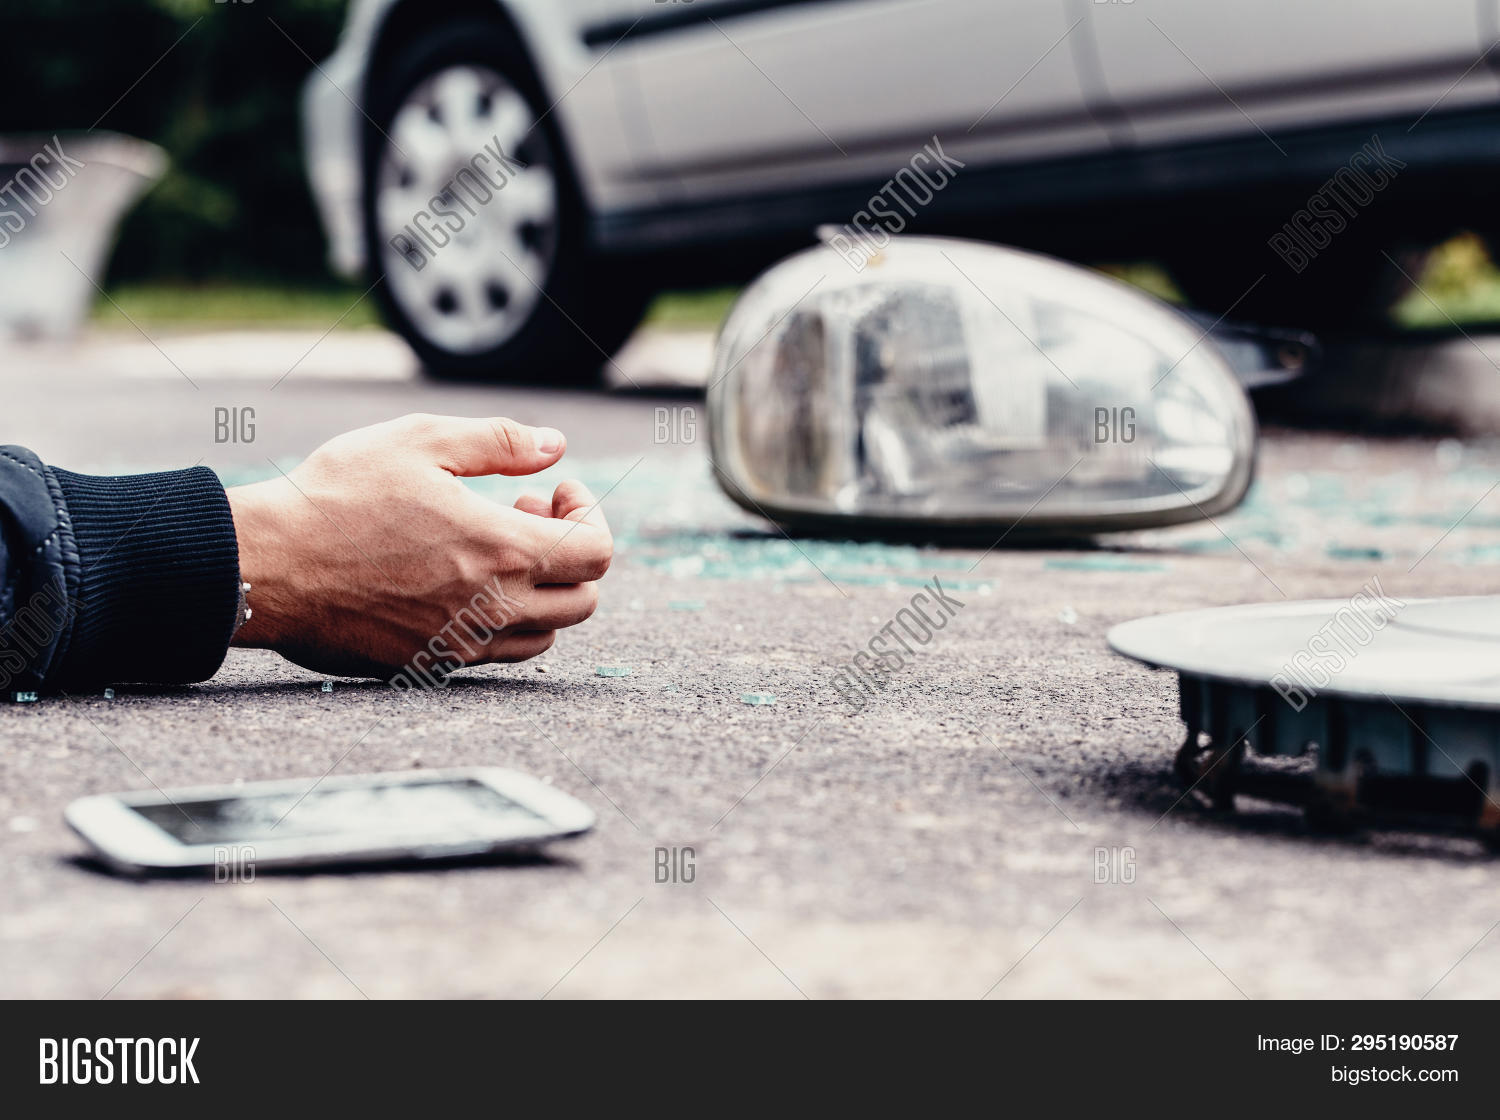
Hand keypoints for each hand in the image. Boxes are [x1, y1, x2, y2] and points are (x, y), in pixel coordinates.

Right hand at [227, 413, 610, 678]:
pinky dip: (501, 620)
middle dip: (570, 551)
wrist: (267, 565)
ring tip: (492, 547)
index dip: (589, 515)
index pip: (597, 554)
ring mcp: (461, 645)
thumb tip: (554, 446)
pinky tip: (460, 579)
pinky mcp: (430, 665)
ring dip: (540, 589)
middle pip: (583, 600)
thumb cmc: (337, 496)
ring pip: (544, 633)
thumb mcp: (420, 441)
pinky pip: (496, 654)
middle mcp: (491, 609)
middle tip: (523, 511)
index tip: (554, 490)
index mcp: (501, 551)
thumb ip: (499, 442)